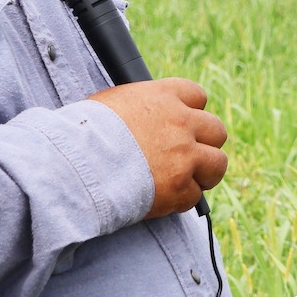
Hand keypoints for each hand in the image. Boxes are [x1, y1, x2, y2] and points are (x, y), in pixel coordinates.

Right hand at [89, 78, 229, 218]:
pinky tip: (163, 199)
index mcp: (164, 96)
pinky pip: (194, 196)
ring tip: (187, 181)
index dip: (191, 112)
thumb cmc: (84, 133)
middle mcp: (181, 123)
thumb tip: (138, 114)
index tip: (184, 124)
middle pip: (216, 130)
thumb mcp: (110, 103)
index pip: (197, 96)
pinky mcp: (180, 187)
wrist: (78, 164)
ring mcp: (185, 155)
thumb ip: (137, 107)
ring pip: (218, 164)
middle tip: (188, 156)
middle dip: (205, 144)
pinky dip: (181, 200)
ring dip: (204, 173)